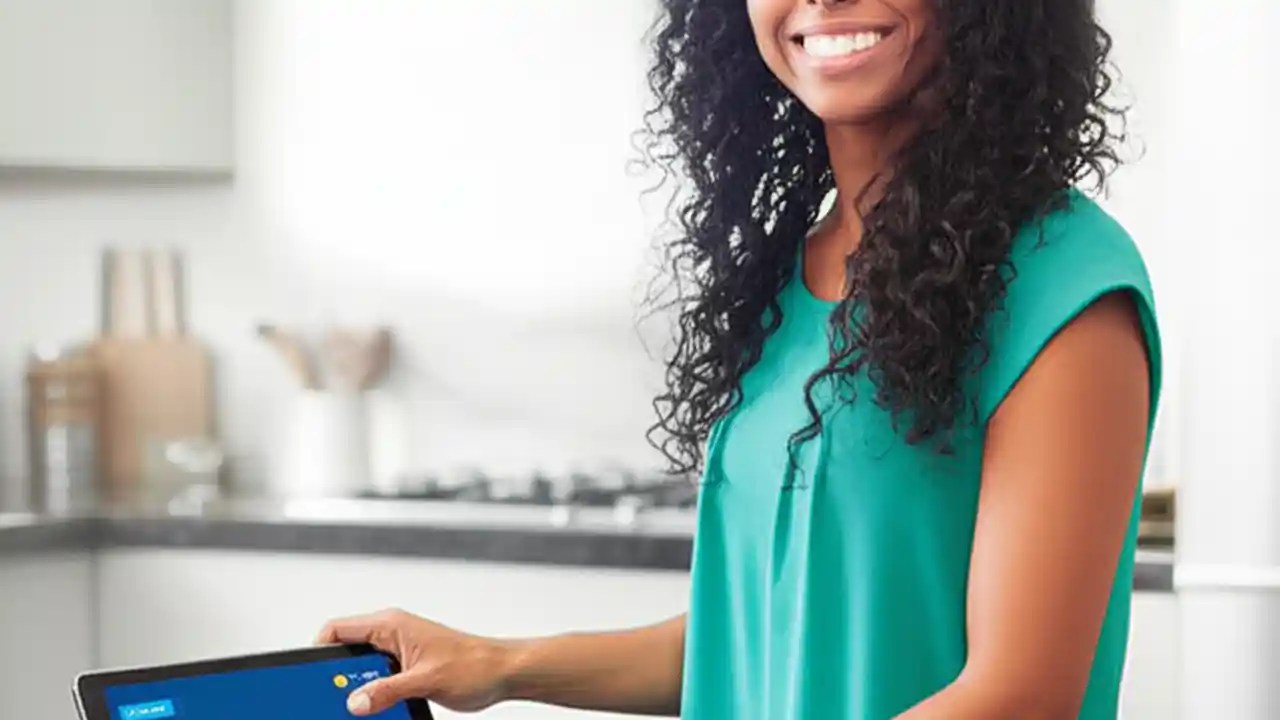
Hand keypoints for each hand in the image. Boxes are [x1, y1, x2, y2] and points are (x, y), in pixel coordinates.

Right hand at [316, 609, 514, 715]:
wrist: (502, 671)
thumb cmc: (473, 664)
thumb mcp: (424, 681)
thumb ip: (386, 691)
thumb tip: (355, 702)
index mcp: (391, 625)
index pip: (337, 630)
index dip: (319, 651)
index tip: (313, 677)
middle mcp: (393, 633)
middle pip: (348, 653)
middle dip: (341, 677)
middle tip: (340, 700)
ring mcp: (400, 649)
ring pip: (364, 669)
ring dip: (362, 689)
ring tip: (367, 708)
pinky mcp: (409, 666)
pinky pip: (380, 679)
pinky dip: (377, 694)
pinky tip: (383, 709)